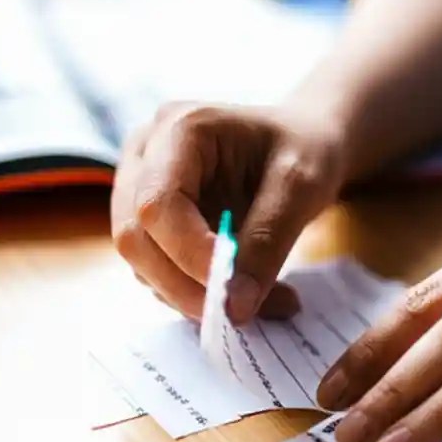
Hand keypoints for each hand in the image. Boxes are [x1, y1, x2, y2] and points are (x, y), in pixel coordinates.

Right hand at [111, 103, 345, 321]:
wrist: (305, 139)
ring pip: (141, 261)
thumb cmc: (306, 148)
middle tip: (241, 313)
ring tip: (260, 301)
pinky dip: (195, 291)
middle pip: (135, 236)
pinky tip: (243, 291)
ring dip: (192, 295)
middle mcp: (146, 153)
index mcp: (180, 128)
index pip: (157, 203)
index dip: (188, 254)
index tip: (233, 291)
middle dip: (184, 286)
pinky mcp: (148, 219)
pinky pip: (155, 268)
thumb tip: (235, 308)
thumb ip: (267, 243)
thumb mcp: (301, 187)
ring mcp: (138, 185)